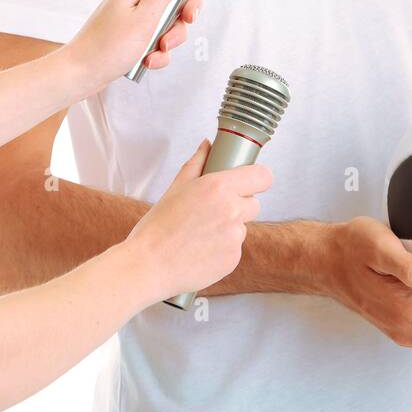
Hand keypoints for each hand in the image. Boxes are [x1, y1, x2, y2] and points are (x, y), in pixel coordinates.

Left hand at [66, 0, 202, 91]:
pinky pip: (157, 37)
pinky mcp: (134, 33)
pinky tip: (148, 60)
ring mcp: (135, 14)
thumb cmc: (106, 48)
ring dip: (171, 36)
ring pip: (169, 17)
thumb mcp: (144, 18)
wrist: (80, 75)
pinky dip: (158, 51)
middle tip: (185, 21)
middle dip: (183, 9)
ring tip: (158, 50)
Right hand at [126, 139, 271, 301]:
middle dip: (239, 205)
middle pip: (254, 203)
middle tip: (212, 212)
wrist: (148, 266)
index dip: (258, 178)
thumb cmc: (157, 227)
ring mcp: (234, 236)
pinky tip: (201, 250)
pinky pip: (235, 249)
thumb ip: (197, 163)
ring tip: (200, 235)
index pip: (262, 176)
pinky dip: (223, 249)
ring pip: (242, 227)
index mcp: (218, 187)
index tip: (250, 182)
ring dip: (229, 229)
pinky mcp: (233, 258)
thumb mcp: (176, 188)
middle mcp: (231, 210)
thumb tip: (207, 145)